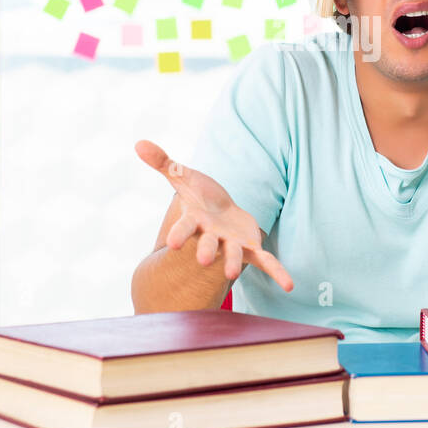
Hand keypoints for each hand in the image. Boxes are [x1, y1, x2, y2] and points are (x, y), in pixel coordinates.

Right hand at [135, 140, 293, 291]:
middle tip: (206, 260)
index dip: (180, 235)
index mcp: (195, 221)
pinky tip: (289, 285)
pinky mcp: (251, 248)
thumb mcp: (183, 176)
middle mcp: (212, 237)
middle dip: (208, 252)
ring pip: (233, 255)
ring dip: (233, 264)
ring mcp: (231, 244)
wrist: (221, 211)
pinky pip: (266, 262)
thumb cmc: (198, 195)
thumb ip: (163, 162)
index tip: (173, 244)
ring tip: (233, 273)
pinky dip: (277, 272)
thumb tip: (138, 142)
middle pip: (209, 245)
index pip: (184, 228)